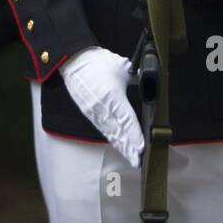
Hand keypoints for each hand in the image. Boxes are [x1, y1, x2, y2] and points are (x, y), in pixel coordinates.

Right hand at [59, 47, 144, 166]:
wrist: (74, 61)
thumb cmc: (98, 63)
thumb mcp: (122, 67)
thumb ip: (136, 77)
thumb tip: (149, 81)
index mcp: (112, 95)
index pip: (126, 119)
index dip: (134, 134)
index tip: (141, 147)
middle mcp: (102, 107)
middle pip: (118, 132)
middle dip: (129, 148)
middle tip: (138, 161)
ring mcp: (94, 112)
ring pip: (110, 133)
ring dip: (121, 147)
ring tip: (132, 158)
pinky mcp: (89, 113)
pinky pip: (103, 129)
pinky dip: (112, 139)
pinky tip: (120, 146)